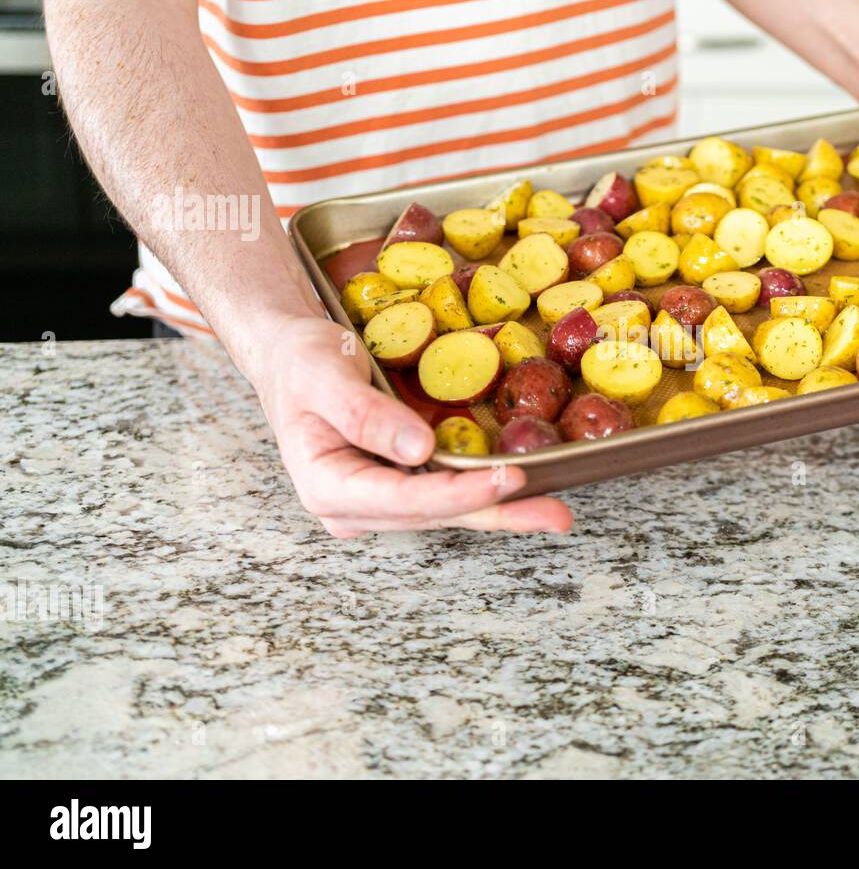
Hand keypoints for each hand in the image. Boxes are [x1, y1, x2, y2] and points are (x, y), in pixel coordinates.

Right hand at [251, 316, 571, 538]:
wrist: (291, 355)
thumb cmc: (300, 361)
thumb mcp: (322, 375)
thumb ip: (364, 414)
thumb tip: (419, 451)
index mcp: (327, 487)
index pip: (403, 499)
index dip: (458, 493)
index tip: (505, 479)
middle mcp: (354, 507)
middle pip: (435, 515)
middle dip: (496, 513)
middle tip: (554, 515)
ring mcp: (378, 500)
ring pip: (448, 511)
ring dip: (502, 511)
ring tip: (554, 513)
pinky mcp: (399, 484)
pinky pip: (448, 490)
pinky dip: (487, 491)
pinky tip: (526, 490)